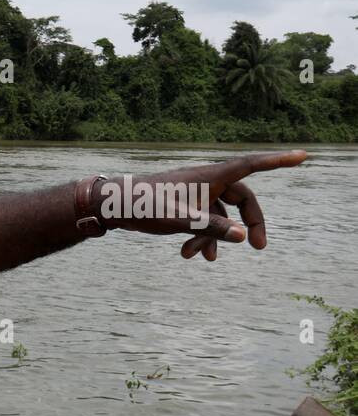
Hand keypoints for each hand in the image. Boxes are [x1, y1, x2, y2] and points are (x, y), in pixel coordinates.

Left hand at [97, 149, 306, 260]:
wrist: (112, 206)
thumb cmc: (144, 206)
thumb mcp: (180, 220)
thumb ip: (212, 228)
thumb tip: (242, 237)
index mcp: (210, 177)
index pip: (252, 165)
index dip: (278, 161)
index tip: (303, 156)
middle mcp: (205, 182)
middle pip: (241, 198)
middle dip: (250, 223)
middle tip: (259, 247)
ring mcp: (194, 194)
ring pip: (219, 214)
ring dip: (216, 237)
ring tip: (205, 259)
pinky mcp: (182, 205)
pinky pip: (202, 220)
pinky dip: (200, 237)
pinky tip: (189, 256)